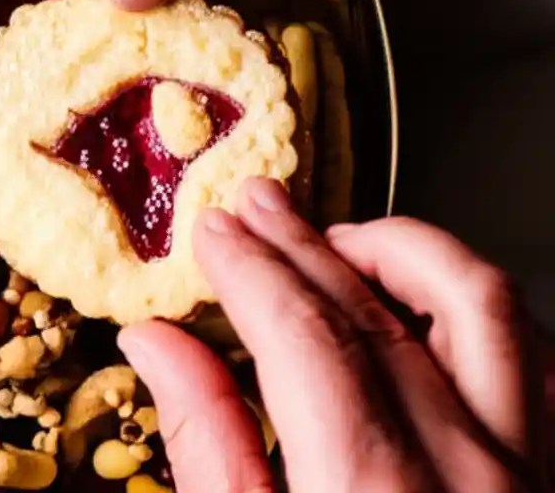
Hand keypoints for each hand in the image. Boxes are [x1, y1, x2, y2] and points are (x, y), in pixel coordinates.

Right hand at [116, 178, 546, 491]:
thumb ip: (208, 446)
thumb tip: (157, 344)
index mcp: (368, 488)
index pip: (304, 335)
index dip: (252, 269)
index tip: (216, 235)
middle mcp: (466, 470)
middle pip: (375, 311)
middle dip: (303, 245)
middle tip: (257, 208)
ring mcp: (529, 469)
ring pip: (481, 307)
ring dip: (405, 251)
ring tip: (344, 238)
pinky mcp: (554, 475)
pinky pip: (540, 359)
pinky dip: (479, 308)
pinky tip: (428, 300)